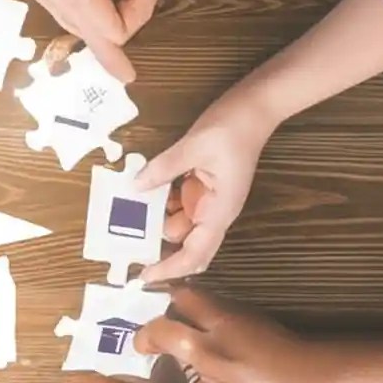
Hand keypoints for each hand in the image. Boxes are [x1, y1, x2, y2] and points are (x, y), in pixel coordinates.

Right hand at [27, 0, 172, 82]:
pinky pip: (65, 12)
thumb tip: (118, 39)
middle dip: (112, 22)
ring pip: (77, 26)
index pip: (107, 35)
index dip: (125, 48)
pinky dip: (83, 8)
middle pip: (90, 33)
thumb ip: (137, 14)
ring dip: (97, 15)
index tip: (128, 77)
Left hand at [134, 90, 279, 281]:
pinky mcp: (203, 187)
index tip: (145, 276)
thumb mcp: (193, 145)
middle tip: (127, 251)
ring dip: (156, 224)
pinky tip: (140, 198)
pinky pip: (179, 204)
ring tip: (125, 221)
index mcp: (220, 210)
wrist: (256, 105)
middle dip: (160, 250)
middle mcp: (216, 211)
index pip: (195, 253)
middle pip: (187, 245)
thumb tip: (135, 186)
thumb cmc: (233, 126)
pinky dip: (161, 205)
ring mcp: (210, 200)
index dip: (171, 268)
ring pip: (179, 224)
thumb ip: (163, 168)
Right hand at [134, 287, 338, 382]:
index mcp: (204, 347)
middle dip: (162, 310)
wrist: (314, 373)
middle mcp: (214, 321)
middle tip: (160, 330)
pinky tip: (205, 334)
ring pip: (195, 295)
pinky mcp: (246, 309)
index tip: (143, 349)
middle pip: (176, 296)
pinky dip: (201, 313)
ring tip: (180, 331)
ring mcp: (232, 310)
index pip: (159, 330)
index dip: (144, 339)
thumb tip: (181, 372)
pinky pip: (212, 303)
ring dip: (182, 309)